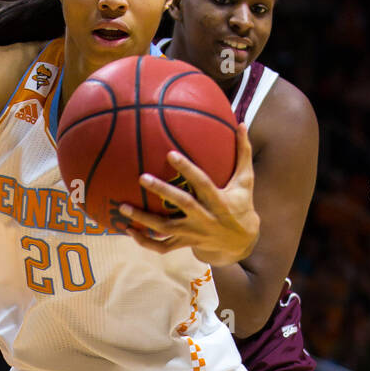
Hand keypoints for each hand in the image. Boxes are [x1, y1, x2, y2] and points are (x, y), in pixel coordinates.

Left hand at [116, 124, 258, 264]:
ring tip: (123, 207)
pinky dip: (144, 241)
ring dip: (143, 219)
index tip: (170, 153)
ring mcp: (192, 234)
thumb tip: (241, 124)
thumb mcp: (245, 181)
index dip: (187, 169)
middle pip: (182, 204)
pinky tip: (128, 230)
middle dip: (161, 191)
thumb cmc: (241, 205)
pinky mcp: (184, 244)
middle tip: (141, 177)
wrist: (240, 242)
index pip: (203, 183)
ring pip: (165, 229)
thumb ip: (243, 153)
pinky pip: (161, 246)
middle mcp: (204, 218)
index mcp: (219, 201)